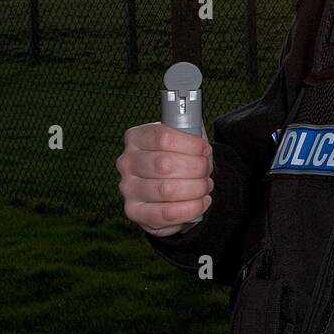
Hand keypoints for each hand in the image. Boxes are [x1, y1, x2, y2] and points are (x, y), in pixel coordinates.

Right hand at [118, 122, 213, 236]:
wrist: (177, 189)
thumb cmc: (182, 159)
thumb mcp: (187, 138)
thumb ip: (190, 127)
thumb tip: (194, 120)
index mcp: (137, 137)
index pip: (162, 137)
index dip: (190, 144)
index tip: (205, 149)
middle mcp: (127, 162)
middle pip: (165, 164)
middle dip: (196, 168)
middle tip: (206, 171)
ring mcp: (127, 188)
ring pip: (166, 190)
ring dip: (195, 189)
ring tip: (204, 186)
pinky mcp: (134, 212)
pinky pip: (165, 213)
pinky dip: (190, 208)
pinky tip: (201, 202)